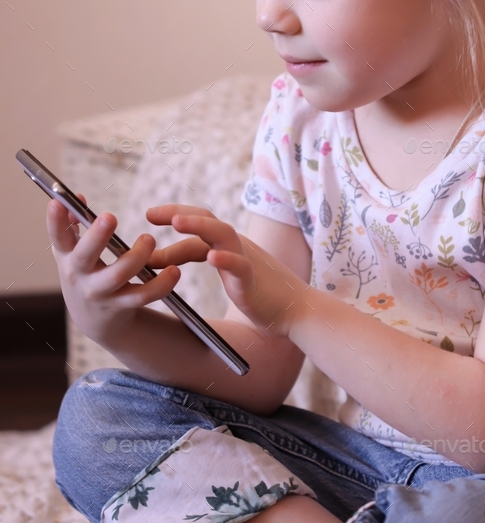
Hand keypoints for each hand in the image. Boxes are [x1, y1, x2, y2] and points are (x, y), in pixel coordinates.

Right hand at [46, 196, 180, 345]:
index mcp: (66, 257)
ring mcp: (100, 292)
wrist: (93, 319)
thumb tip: (77, 197)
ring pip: (117, 275)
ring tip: (149, 238)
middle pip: (84, 257)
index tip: (57, 201)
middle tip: (109, 217)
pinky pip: (143, 295)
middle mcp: (79, 276)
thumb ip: (71, 224)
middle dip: (96, 237)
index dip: (55, 220)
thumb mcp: (71, 251)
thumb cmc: (84, 273)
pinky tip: (174, 271)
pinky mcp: (121, 305)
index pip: (57, 237)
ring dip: (136, 256)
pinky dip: (161, 284)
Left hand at [147, 205, 308, 337]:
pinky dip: (227, 259)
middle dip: (179, 213)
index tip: (149, 215)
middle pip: (208, 219)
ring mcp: (247, 260)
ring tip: (176, 222)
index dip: (174, 216)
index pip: (198, 223)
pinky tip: (212, 257)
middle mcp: (237, 245)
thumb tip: (160, 257)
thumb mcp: (224, 268)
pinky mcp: (254, 281)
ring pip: (223, 234)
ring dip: (199, 226)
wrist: (296, 309)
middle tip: (150, 214)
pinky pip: (241, 266)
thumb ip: (198, 256)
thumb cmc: (258, 290)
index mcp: (228, 243)